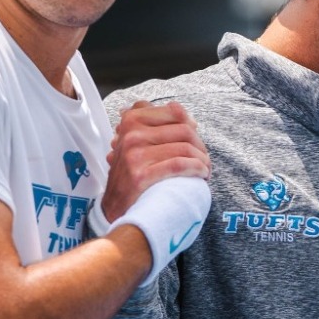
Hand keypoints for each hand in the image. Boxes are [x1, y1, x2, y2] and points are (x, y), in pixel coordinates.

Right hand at [102, 100, 209, 222]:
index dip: (191, 125)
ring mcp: (135, 155)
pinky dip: (196, 169)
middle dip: (200, 145)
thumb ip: (155, 124)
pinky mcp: (141, 175)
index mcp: (132, 120)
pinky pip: (179, 165)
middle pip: (184, 130)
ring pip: (185, 148)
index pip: (175, 112)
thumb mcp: (135, 141)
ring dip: (202, 160)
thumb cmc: (130, 173)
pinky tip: (201, 174)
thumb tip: (188, 118)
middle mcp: (132, 135)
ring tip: (204, 169)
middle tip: (203, 159)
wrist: (114, 207)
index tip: (195, 139)